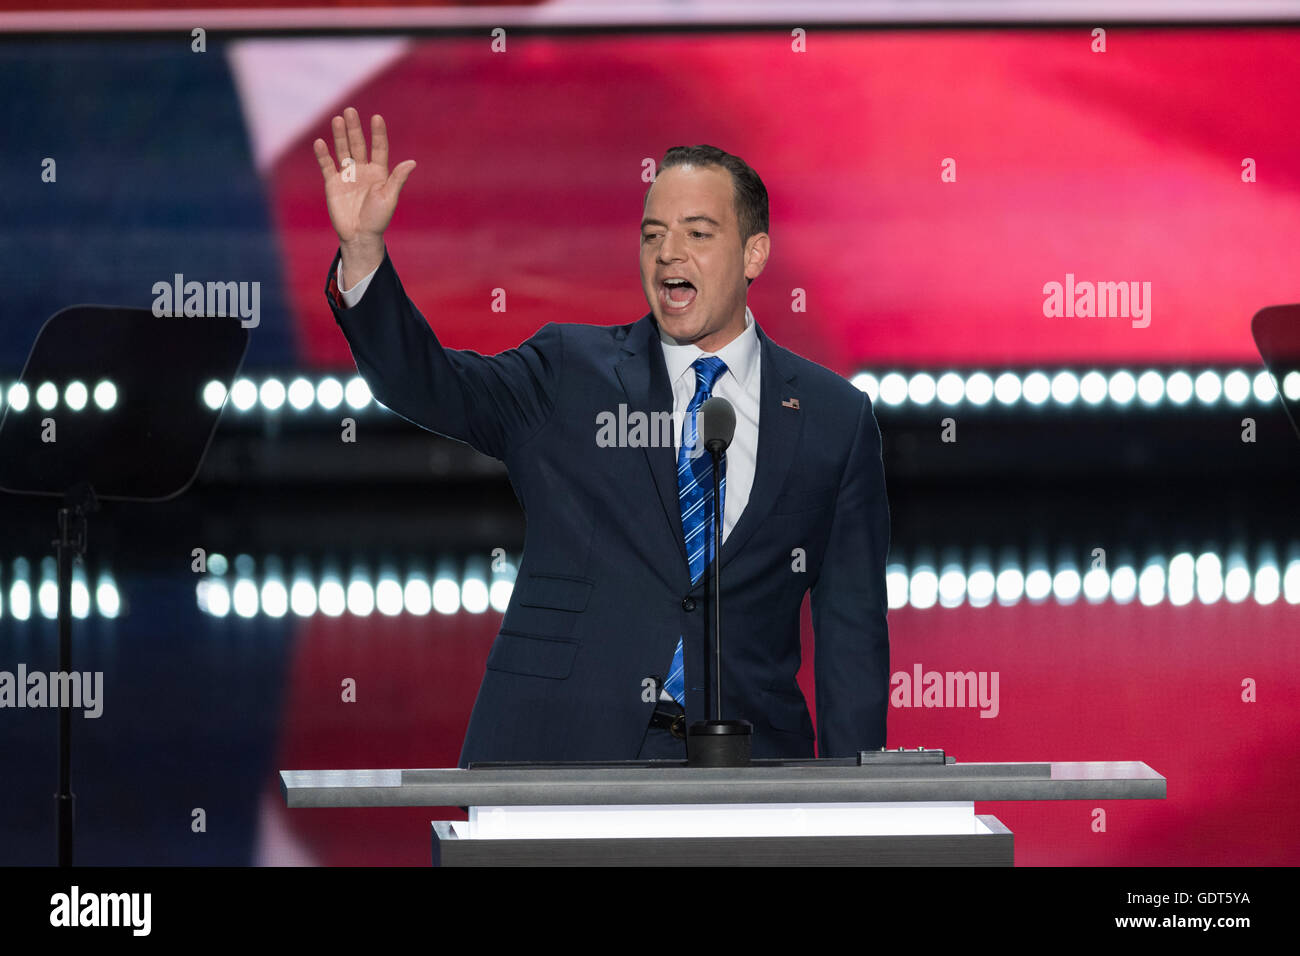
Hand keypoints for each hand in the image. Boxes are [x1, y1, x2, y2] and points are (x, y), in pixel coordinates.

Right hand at [314, 107, 415, 284]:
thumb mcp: (389, 197)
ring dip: (340, 136)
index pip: (378, 148)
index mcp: (379, 172)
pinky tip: (320, 142)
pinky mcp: (333, 183)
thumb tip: (412, 162)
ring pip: (343, 150)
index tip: (376, 117)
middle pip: (358, 144)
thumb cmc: (378, 219)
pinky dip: (323, 155)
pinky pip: (327, 166)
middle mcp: (363, 170)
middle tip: (350, 111)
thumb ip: (397, 179)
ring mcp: (347, 175)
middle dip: (354, 128)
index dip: (378, 133)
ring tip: (337, 119)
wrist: (360, 236)